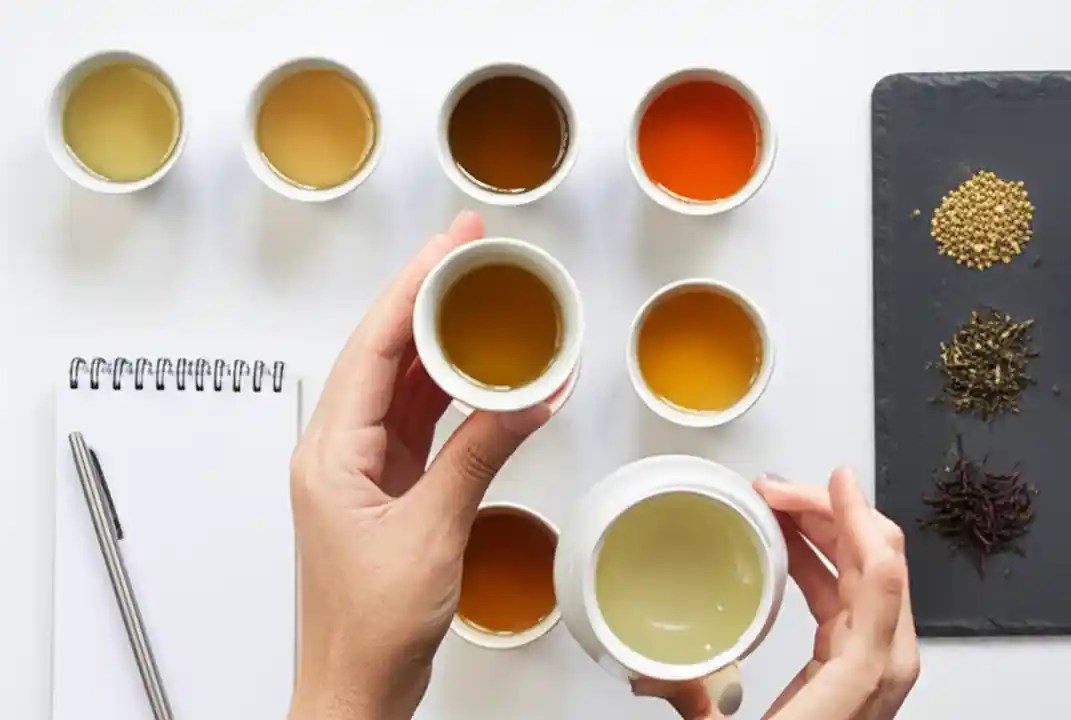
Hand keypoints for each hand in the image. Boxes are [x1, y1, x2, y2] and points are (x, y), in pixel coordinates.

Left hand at [288, 211, 555, 719]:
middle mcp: (340, 451)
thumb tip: (527, 399)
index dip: (412, 289)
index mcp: (329, 452)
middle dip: (428, 297)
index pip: (372, 347)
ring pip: (404, 383)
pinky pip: (423, 422)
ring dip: (442, 340)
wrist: (358, 687)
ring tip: (480, 295)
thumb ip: (481, 455)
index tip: (449, 249)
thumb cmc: (368, 629)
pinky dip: (455, 394)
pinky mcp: (390, 488)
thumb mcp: (433, 530)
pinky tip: (483, 372)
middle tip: (470, 252)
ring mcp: (365, 469)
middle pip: (385, 352)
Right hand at [632, 469, 918, 719]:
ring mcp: (876, 665)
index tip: (836, 478)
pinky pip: (852, 599)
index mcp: (862, 676)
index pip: (879, 575)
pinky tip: (792, 550)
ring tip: (777, 507)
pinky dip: (824, 566)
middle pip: (876, 562)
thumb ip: (698, 703)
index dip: (859, 517)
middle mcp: (882, 664)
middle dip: (830, 513)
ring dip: (826, 534)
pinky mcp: (858, 669)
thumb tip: (644, 674)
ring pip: (866, 576)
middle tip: (776, 491)